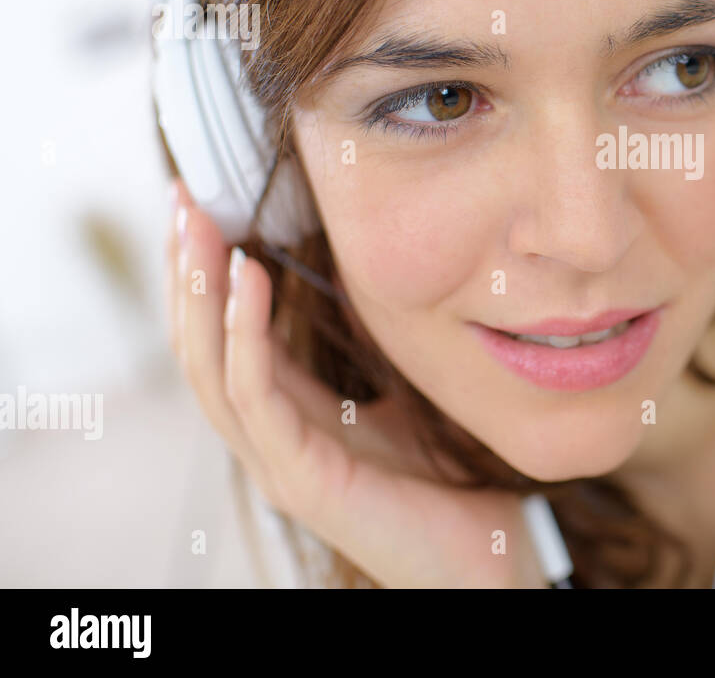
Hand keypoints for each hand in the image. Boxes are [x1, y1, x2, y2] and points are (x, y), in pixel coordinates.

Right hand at [165, 179, 547, 587]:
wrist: (490, 562)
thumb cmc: (452, 480)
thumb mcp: (404, 394)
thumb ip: (370, 347)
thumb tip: (367, 271)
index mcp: (291, 420)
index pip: (225, 339)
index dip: (207, 275)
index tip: (202, 203)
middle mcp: (271, 442)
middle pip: (200, 347)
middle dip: (185, 271)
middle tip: (180, 197)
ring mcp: (279, 465)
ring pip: (210, 369)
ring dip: (199, 292)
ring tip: (196, 226)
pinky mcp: (304, 482)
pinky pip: (257, 397)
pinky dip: (245, 334)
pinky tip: (248, 277)